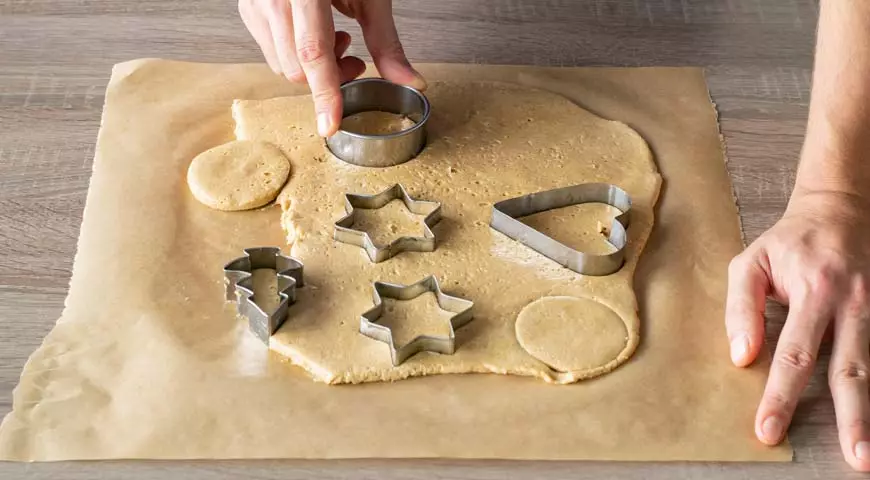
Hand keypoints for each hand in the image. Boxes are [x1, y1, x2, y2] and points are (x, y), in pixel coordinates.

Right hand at [238, 0, 426, 136]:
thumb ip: (386, 41)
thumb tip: (410, 81)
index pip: (313, 54)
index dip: (325, 94)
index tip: (330, 125)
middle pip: (296, 68)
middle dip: (328, 79)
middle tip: (354, 61)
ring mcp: (256, 3)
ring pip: (281, 65)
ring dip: (313, 69)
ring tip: (336, 41)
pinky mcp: (249, 9)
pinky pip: (270, 51)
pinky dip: (297, 54)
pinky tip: (316, 34)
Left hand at [726, 186, 869, 470]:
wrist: (839, 209)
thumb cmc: (787, 242)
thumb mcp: (750, 263)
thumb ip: (742, 308)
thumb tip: (741, 357)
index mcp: (815, 291)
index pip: (794, 354)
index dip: (781, 395)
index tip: (768, 430)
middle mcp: (852, 304)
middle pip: (850, 370)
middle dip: (850, 418)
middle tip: (851, 459)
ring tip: (866, 452)